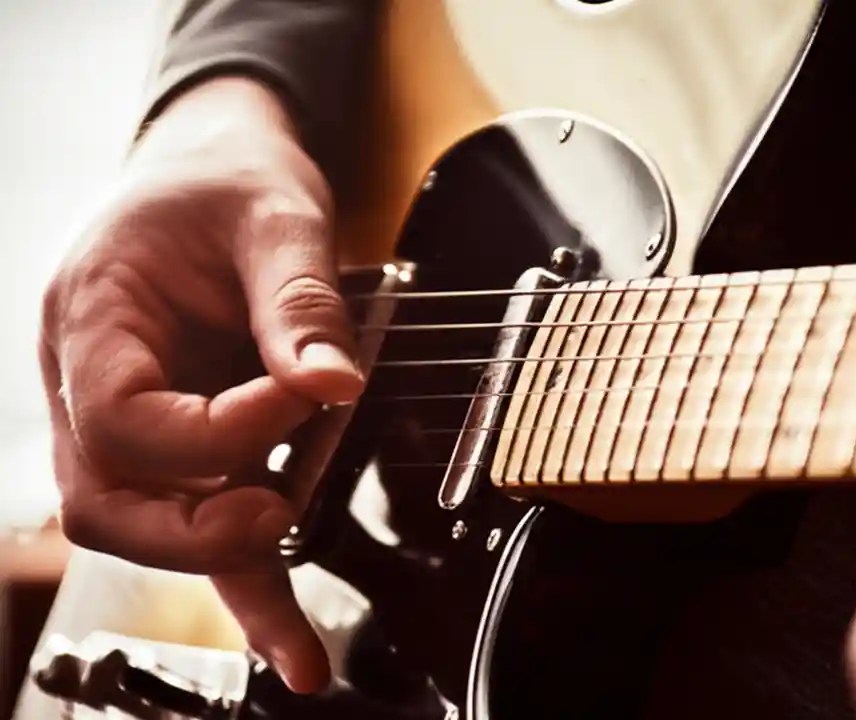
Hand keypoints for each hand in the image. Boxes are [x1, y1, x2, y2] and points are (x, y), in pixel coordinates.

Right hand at [39, 77, 361, 692]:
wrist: (212, 163)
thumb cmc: (228, 178)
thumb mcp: (275, 213)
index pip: (126, 416)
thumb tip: (335, 384)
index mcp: (92, 316)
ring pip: (147, 527)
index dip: (221, 427)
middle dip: (194, 530)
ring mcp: (129, 419)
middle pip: (106, 501)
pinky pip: (200, 516)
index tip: (311, 392)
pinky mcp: (182, 440)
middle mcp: (90, 381)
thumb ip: (299, 299)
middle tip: (277, 517)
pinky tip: (292, 644)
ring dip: (223, 574)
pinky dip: (246, 581)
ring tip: (300, 644)